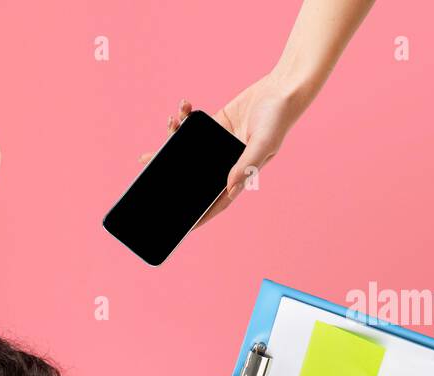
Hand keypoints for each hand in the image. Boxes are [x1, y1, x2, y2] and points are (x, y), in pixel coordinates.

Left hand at [143, 78, 306, 228]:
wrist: (282, 89)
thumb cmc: (278, 119)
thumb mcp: (263, 143)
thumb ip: (245, 165)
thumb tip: (228, 187)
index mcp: (240, 173)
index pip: (217, 200)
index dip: (201, 215)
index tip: (184, 228)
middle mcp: (227, 162)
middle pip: (196, 177)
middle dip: (175, 179)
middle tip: (151, 180)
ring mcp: (219, 144)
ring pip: (189, 152)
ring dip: (174, 143)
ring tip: (166, 130)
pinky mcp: (215, 126)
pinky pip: (193, 130)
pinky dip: (183, 123)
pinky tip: (177, 115)